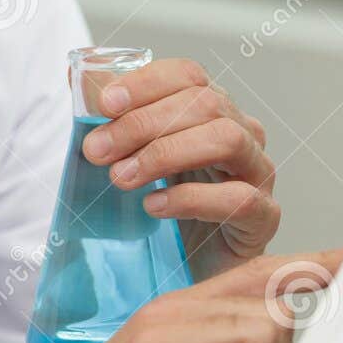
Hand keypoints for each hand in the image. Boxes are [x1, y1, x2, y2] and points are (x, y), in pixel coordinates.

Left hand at [80, 58, 279, 275]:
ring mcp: (259, 173)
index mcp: (214, 110)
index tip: (104, 104)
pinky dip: (190, 198)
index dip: (146, 83)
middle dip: (143, 123)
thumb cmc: (169, 204)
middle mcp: (245, 133)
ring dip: (165, 154)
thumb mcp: (137, 156)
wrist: (198, 266)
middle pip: (204, 104)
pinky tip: (153, 206)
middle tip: (98, 150)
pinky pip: (238, 198)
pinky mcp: (264, 217)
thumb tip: (78, 79)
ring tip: (121, 177)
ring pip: (226, 140)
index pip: (188, 75)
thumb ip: (114, 118)